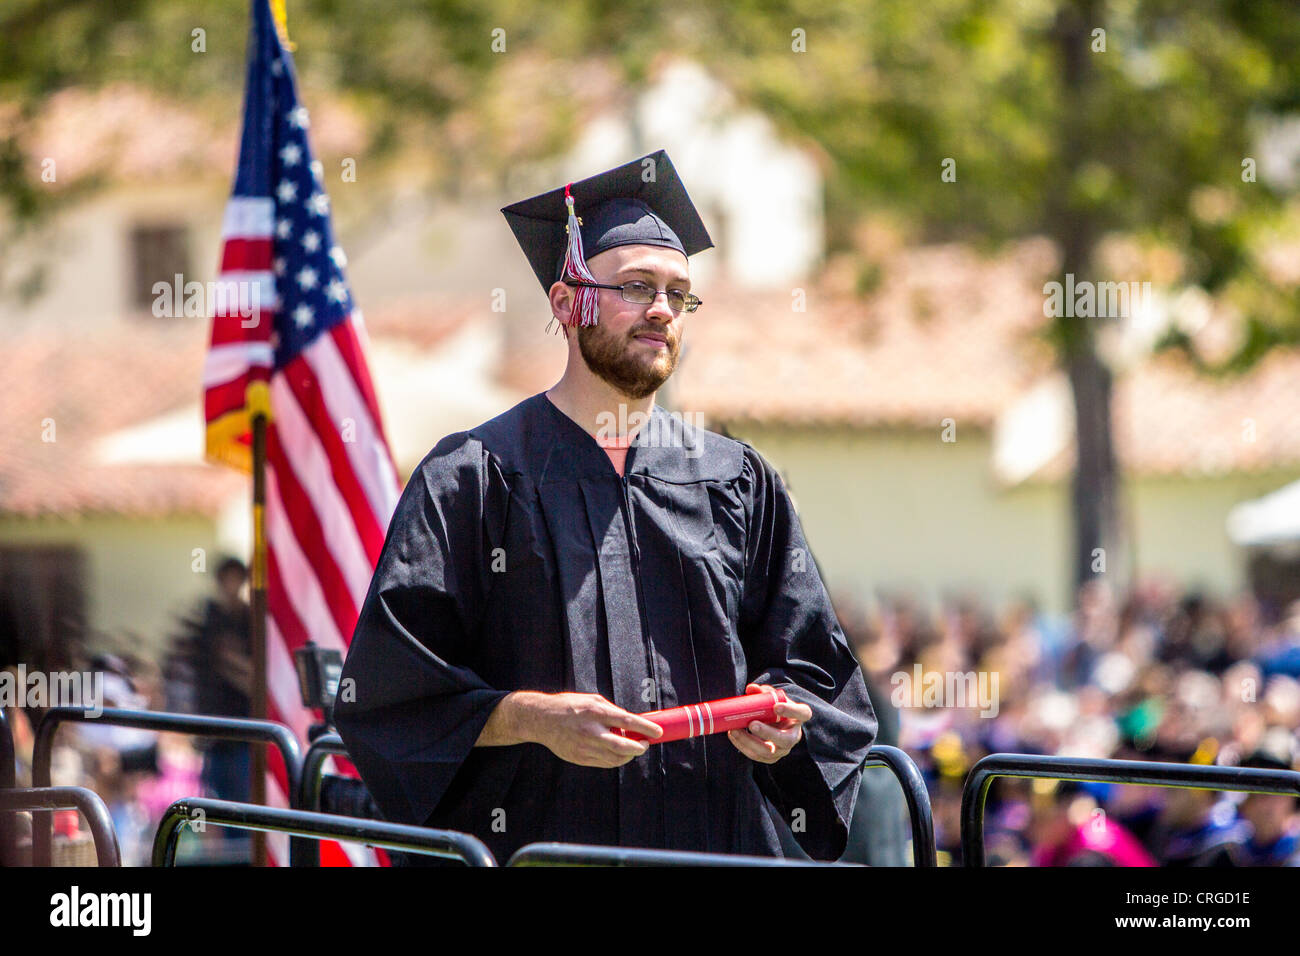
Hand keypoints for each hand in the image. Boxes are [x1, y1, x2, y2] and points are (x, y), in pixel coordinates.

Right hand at [520, 691, 663, 767]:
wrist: (542, 720)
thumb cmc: (570, 706)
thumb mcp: (593, 700)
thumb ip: (612, 711)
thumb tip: (632, 722)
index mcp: (595, 712)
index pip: (627, 721)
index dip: (646, 728)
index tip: (658, 732)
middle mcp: (591, 731)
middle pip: (623, 746)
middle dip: (639, 748)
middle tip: (645, 744)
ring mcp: (584, 747)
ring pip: (615, 759)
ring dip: (628, 755)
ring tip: (633, 747)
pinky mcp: (580, 758)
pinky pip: (604, 763)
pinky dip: (615, 759)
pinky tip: (617, 752)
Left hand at [727, 683, 811, 764]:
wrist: (773, 722)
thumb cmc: (773, 708)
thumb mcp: (771, 698)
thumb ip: (763, 692)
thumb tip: (751, 688)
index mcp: (799, 717)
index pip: (802, 713)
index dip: (791, 711)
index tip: (776, 706)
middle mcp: (794, 736)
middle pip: (786, 739)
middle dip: (767, 732)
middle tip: (752, 724)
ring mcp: (783, 749)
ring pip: (769, 751)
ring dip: (749, 741)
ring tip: (734, 730)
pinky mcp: (771, 758)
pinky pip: (757, 756)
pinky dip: (743, 746)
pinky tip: (733, 736)